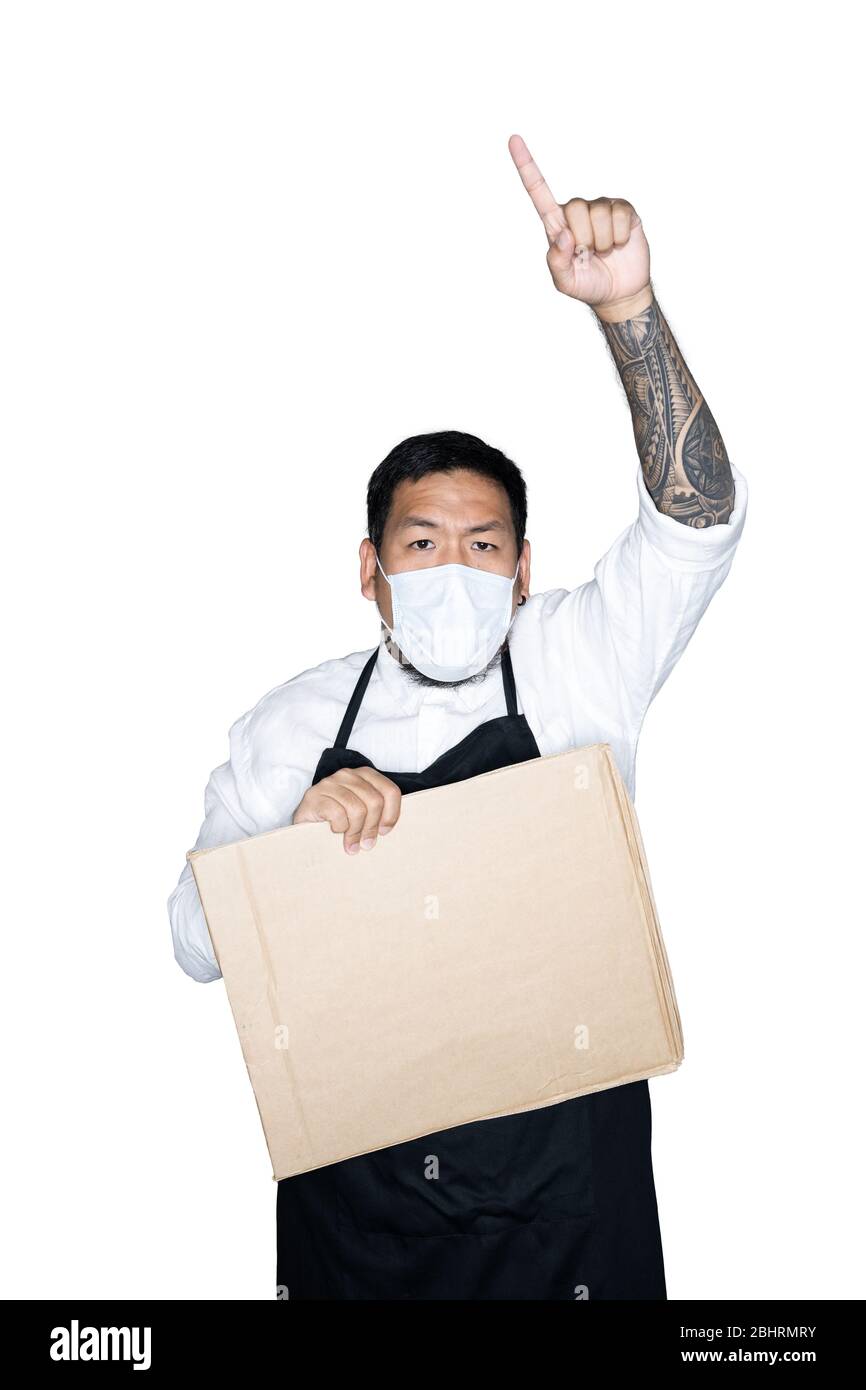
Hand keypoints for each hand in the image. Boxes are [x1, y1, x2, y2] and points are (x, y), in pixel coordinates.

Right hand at [292, 767, 401, 854]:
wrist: (304, 823)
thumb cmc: (336, 818)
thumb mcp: (360, 812)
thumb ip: (376, 814)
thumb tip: (387, 830)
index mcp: (364, 775)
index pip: (390, 791)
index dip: (392, 814)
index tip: (385, 832)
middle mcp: (348, 775)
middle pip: (375, 801)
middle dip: (372, 827)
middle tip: (366, 844)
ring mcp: (330, 783)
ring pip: (357, 809)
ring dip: (355, 832)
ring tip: (351, 844)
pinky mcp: (315, 796)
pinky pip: (338, 814)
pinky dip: (339, 828)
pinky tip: (335, 831)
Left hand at [508, 133, 651, 319]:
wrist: (620, 293)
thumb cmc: (588, 285)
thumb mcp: (565, 282)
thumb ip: (557, 263)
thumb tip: (563, 235)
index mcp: (556, 224)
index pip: (538, 192)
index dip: (526, 167)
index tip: (513, 140)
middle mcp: (577, 211)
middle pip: (575, 208)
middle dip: (584, 239)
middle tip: (589, 255)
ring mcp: (601, 208)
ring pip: (599, 213)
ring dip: (603, 241)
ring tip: (605, 251)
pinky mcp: (623, 210)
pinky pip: (619, 214)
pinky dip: (620, 236)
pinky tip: (620, 244)